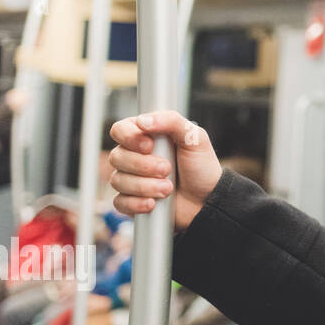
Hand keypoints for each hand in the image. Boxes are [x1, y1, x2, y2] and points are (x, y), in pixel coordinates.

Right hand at [109, 111, 222, 232]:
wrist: (208, 199)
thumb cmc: (201, 166)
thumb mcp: (194, 138)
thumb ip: (171, 121)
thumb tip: (143, 121)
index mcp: (146, 136)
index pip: (120, 130)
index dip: (129, 137)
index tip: (149, 146)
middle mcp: (134, 156)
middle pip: (117, 157)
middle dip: (143, 166)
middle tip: (167, 169)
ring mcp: (130, 179)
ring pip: (118, 180)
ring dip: (145, 186)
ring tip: (168, 188)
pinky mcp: (131, 200)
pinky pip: (120, 202)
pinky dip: (137, 203)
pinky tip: (153, 203)